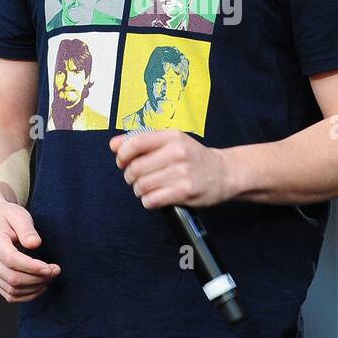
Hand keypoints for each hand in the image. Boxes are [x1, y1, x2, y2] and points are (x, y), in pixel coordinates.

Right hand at [0, 188, 59, 302]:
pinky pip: (9, 295)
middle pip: (13, 279)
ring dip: (35, 288)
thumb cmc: (5, 216)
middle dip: (38, 279)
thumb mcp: (18, 214)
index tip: (51, 268)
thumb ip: (27, 229)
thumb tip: (35, 244)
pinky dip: (27, 295)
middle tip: (56, 271)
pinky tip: (40, 286)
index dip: (33, 267)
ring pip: (12, 291)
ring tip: (50, 277)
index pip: (12, 261)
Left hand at [108, 129, 232, 209]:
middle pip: (136, 168)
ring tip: (148, 188)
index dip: (122, 154)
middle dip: (131, 177)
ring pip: (142, 186)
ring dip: (140, 191)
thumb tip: (113, 144)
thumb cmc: (193, 157)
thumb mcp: (171, 142)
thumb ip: (142, 141)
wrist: (224, 173)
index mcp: (172, 136)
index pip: (136, 143)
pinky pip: (152, 200)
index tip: (122, 161)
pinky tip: (156, 197)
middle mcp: (177, 152)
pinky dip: (148, 201)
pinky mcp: (185, 192)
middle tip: (138, 178)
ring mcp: (182, 173)